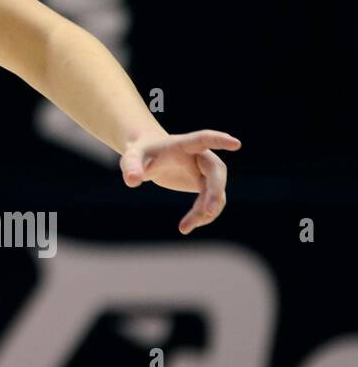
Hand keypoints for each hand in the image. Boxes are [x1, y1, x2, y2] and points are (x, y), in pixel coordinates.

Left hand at [119, 129, 241, 234]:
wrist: (148, 157)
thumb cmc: (141, 153)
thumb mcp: (132, 157)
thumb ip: (131, 166)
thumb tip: (132, 180)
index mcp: (184, 144)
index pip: (204, 139)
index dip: (219, 140)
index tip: (236, 143)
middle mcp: (200, 157)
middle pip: (216, 172)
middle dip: (215, 191)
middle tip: (208, 211)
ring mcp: (205, 171)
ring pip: (216, 192)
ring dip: (206, 211)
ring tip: (185, 227)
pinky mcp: (204, 185)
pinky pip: (211, 202)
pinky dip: (202, 215)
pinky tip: (186, 227)